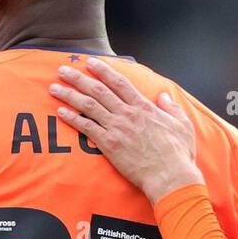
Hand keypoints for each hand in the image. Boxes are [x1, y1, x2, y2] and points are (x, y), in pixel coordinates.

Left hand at [50, 57, 203, 204]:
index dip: (103, 70)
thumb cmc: (178, 154)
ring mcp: (117, 128)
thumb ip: (172, 108)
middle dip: (78, 78)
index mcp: (144, 107)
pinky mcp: (109, 145)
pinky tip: (61, 112)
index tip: (90, 62)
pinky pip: (86, 127)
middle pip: (98, 90)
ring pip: (88, 106)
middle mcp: (127, 114)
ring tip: (54, 88)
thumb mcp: (182, 125)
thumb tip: (164, 97)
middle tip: (63, 70)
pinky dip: (72, 118)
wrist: (170, 176)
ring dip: (69, 95)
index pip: (119, 82)